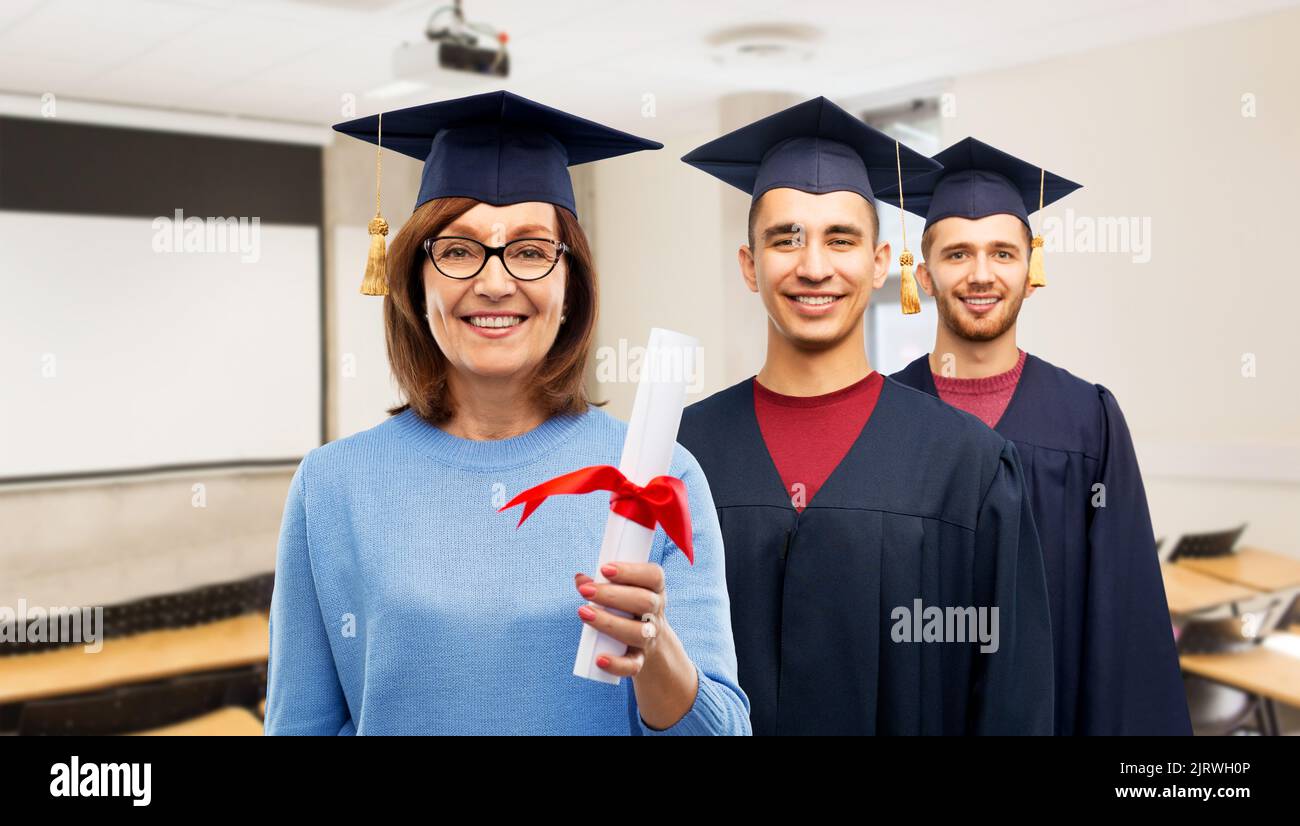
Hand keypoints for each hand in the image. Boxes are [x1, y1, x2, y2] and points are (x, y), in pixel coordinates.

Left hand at [574, 562, 667, 677]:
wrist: (651, 647)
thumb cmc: (630, 610)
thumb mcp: (624, 594)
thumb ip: (602, 584)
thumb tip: (580, 579)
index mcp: (655, 590)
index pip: (653, 576)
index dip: (631, 571)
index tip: (604, 569)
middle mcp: (656, 613)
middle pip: (644, 601)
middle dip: (612, 595)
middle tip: (585, 591)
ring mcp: (650, 638)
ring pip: (638, 632)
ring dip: (609, 623)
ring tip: (583, 613)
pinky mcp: (640, 660)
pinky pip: (633, 665)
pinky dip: (616, 664)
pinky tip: (599, 659)